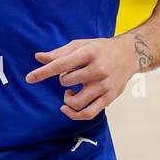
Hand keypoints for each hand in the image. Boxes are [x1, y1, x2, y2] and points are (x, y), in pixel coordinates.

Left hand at [25, 35, 142, 120]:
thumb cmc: (100, 49)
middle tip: (70, 76)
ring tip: (70, 92)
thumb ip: (59, 53)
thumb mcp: (80, 45)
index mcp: (88, 53)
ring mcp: (104, 85)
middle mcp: (98, 70)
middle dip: (63, 80)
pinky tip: (69, 107)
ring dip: (67, 99)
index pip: (61, 64)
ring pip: (77, 101)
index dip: (43, 72)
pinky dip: (74, 114)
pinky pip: (88, 113)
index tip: (29, 78)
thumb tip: (38, 57)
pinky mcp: (109, 98)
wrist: (130, 54)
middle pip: (67, 82)